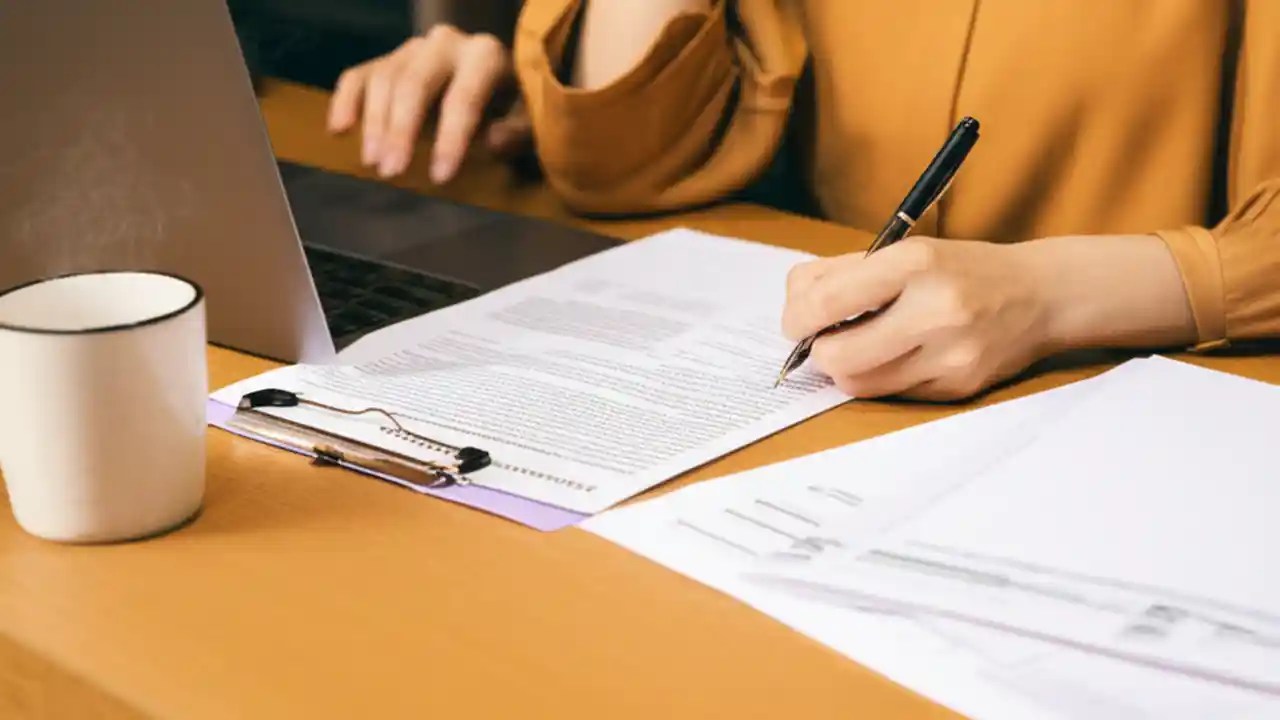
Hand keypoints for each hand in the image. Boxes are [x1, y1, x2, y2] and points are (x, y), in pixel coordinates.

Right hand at [327, 25, 531, 181]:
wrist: (497, 76)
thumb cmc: (512, 105)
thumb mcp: (529, 118)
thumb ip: (519, 130)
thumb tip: (492, 141)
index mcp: (484, 56)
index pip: (463, 96)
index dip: (452, 138)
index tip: (440, 178)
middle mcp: (445, 43)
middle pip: (413, 83)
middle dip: (401, 130)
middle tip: (391, 172)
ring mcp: (412, 49)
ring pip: (384, 78)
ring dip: (374, 123)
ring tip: (372, 163)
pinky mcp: (387, 59)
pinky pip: (358, 74)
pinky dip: (345, 100)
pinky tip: (338, 129)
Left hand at [782, 238, 1052, 400]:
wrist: (1041, 296)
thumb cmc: (961, 270)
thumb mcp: (906, 251)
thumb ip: (843, 274)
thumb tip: (794, 308)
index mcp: (916, 262)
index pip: (827, 301)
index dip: (798, 318)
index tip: (798, 321)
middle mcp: (936, 308)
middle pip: (836, 356)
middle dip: (818, 351)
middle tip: (824, 339)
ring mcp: (950, 354)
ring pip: (858, 383)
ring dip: (845, 368)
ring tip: (858, 346)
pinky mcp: (957, 387)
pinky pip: (889, 394)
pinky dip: (879, 378)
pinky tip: (896, 356)